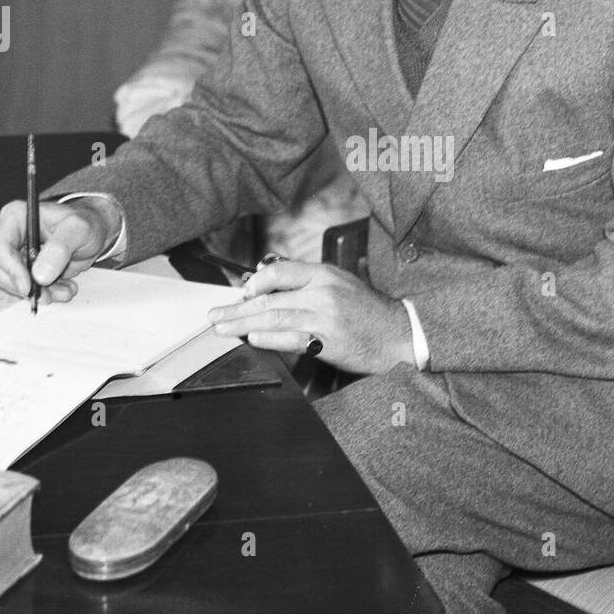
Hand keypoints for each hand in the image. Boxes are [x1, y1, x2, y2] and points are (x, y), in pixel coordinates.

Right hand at [0, 196, 122, 302]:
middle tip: (50, 294)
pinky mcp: (20, 268)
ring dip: (37, 293)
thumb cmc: (85, 223)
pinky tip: (63, 288)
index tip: (29, 288)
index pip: (0, 248)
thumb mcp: (79, 230)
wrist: (91, 232)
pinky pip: (22, 288)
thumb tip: (39, 275)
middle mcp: (7, 233)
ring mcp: (11, 252)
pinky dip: (43, 293)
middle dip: (24, 286)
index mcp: (15, 216)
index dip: (12, 270)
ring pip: (9, 283)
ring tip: (65, 290)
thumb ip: (60, 249)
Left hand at [208, 260, 415, 374]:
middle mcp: (323, 291)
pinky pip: (291, 338)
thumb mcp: (341, 285)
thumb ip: (309, 283)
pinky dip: (269, 337)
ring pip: (274, 316)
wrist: (399, 335)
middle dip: (237, 308)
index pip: (279, 272)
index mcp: (325, 274)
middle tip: (215, 316)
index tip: (241, 294)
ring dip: (243, 323)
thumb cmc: (368, 313)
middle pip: (269, 297)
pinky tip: (253, 338)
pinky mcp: (328, 341)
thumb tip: (269, 285)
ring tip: (223, 328)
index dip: (254, 283)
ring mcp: (325, 316)